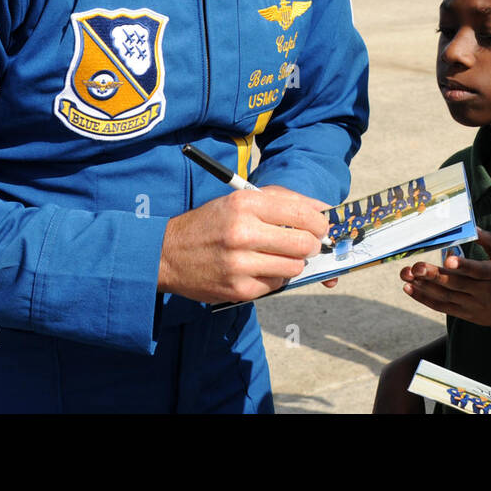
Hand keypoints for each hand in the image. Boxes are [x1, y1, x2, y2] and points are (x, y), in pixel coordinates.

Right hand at [158, 185, 330, 303]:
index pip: (301, 213)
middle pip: (303, 243)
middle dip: (312, 244)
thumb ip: (282, 200)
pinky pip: (276, 285)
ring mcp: (239, 264)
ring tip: (281, 255)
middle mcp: (242, 232)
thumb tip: (322, 209)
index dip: (320, 222)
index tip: (321, 227)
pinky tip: (261, 269)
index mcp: (245, 204)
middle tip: (308, 244)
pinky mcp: (237, 290)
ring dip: (294, 262)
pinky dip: (275, 278)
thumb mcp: (240, 200)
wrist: (168, 254)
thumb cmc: (212, 223)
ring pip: (294, 267)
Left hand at [401, 229, 490, 335]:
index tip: (447, 259)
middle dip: (434, 275)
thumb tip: (471, 226)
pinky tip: (409, 288)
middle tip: (416, 266)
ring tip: (406, 274)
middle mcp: (485, 292)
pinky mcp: (464, 313)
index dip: (463, 265)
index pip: (479, 271)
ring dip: (424, 286)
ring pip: (445, 296)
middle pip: (457, 284)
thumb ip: (489, 239)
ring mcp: (473, 305)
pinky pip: (441, 307)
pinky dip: (424, 298)